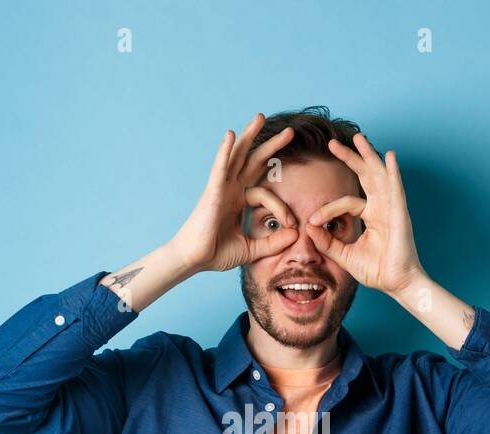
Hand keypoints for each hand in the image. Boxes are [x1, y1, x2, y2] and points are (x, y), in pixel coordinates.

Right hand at [167, 113, 299, 274]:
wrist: (193, 260)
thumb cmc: (215, 253)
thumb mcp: (252, 249)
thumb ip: (273, 243)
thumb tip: (296, 235)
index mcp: (238, 200)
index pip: (266, 193)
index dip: (282, 208)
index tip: (293, 225)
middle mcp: (230, 189)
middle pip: (253, 160)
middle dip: (271, 145)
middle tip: (290, 132)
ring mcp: (220, 187)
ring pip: (237, 156)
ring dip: (249, 136)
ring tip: (260, 117)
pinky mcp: (212, 192)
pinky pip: (219, 167)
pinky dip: (225, 151)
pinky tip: (230, 135)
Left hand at [304, 133, 425, 296]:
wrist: (396, 283)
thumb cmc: (376, 270)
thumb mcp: (344, 255)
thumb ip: (326, 241)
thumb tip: (308, 227)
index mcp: (371, 215)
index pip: (346, 202)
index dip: (327, 209)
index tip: (312, 221)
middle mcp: (382, 207)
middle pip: (364, 175)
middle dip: (349, 158)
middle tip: (331, 144)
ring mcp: (392, 208)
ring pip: (378, 175)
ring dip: (368, 155)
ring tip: (358, 138)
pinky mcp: (400, 214)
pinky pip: (396, 189)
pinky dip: (393, 172)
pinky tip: (389, 156)